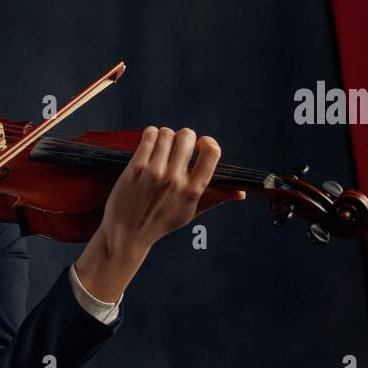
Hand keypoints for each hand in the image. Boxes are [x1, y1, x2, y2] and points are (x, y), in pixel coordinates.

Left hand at [73, 126, 244, 301]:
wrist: (126, 233)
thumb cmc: (160, 223)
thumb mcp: (190, 213)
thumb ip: (214, 198)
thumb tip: (240, 192)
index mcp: (193, 190)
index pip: (212, 152)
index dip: (207, 142)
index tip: (200, 145)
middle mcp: (175, 180)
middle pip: (187, 136)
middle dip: (184, 137)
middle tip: (178, 146)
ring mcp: (154, 172)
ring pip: (167, 133)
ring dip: (166, 135)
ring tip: (163, 145)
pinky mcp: (135, 167)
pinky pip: (148, 137)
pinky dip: (151, 134)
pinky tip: (151, 142)